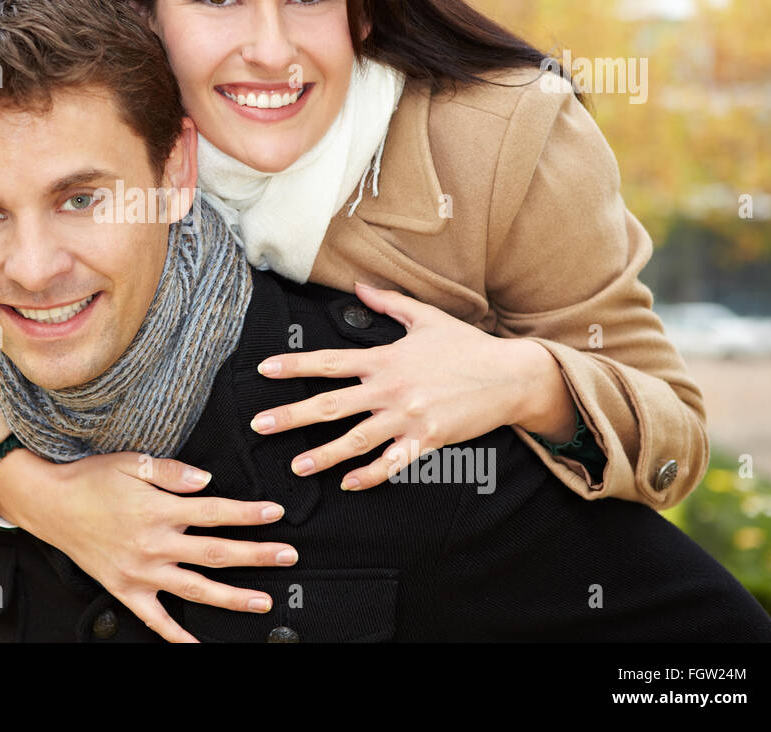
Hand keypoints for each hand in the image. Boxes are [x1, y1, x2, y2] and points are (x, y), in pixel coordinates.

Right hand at [0, 448, 297, 642]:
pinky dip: (177, 636)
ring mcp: (140, 572)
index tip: (276, 513)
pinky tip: (198, 644)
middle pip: (216, 553)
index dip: (248, 514)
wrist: (49, 504)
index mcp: (158, 510)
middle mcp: (154, 545)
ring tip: (263, 602)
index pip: (215, 512)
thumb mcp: (130, 463)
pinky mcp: (125, 590)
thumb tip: (207, 481)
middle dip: (256, 555)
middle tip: (288, 556)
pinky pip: (155, 620)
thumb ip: (172, 472)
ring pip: (196, 589)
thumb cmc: (90, 479)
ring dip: (232, 597)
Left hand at [250, 282, 577, 490]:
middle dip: (292, 417)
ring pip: (356, 440)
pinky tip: (349, 483)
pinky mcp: (427, 439)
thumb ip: (388, 303)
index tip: (264, 370)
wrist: (510, 376)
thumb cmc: (467, 346)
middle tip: (260, 426)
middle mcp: (390, 389)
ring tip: (297, 467)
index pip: (329, 362)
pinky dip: (370, 475)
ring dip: (323, 455)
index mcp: (384, 359)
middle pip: (331, 405)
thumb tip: (360, 286)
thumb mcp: (426, 317)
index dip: (294, 366)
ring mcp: (407, 417)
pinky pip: (393, 462)